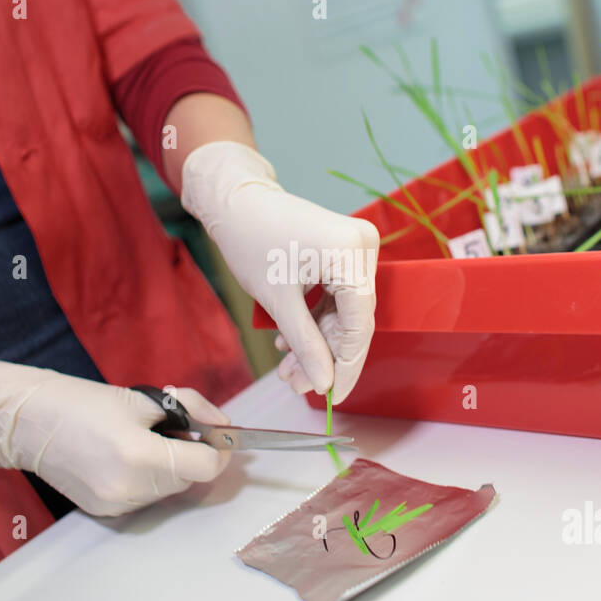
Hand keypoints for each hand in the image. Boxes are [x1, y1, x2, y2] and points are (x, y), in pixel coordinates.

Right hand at [0, 356, 231, 515]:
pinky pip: (145, 496)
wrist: (29, 422)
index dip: (219, 449)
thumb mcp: (146, 398)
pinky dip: (148, 478)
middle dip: (192, 455)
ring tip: (145, 441)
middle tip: (176, 429)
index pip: (206, 467)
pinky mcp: (105, 511)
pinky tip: (126, 457)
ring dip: (170, 467)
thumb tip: (223, 425)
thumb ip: (192, 410)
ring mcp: (117, 504)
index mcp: (142, 456)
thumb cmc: (83, 403)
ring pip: (168, 489)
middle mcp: (131, 488)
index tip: (216, 435)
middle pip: (189, 479)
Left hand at [180, 141, 378, 402]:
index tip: (333, 398)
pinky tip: (290, 341)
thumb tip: (325, 384)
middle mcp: (363, 247)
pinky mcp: (345, 251)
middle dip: (324, 356)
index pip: (359, 326)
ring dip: (317, 341)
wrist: (237, 202)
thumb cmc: (252, 240)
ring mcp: (356, 247)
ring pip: (343, 312)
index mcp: (352, 254)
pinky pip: (337, 296)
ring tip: (288, 368)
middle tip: (297, 384)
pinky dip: (316, 320)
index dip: (347, 367)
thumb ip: (306, 345)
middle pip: (352, 321)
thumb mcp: (278, 302)